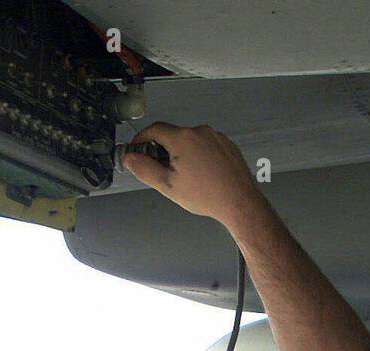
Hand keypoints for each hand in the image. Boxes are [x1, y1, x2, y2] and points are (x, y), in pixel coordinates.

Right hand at [123, 122, 263, 228]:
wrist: (239, 202)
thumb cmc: (207, 195)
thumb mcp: (168, 185)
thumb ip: (144, 169)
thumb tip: (130, 158)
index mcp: (182, 138)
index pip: (153, 129)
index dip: (141, 140)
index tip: (137, 150)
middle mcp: (200, 132)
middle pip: (172, 135)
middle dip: (164, 151)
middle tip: (164, 172)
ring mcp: (216, 137)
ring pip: (190, 141)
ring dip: (183, 154)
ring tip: (187, 177)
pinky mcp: (227, 144)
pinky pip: (206, 145)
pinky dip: (199, 156)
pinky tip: (202, 174)